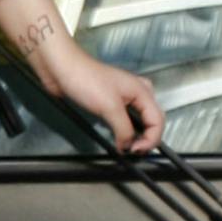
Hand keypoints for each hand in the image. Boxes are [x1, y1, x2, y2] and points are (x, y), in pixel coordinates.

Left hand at [33, 36, 163, 154]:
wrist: (63, 68)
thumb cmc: (85, 77)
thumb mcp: (109, 107)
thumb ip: (123, 129)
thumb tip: (128, 146)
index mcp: (142, 91)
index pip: (158, 121)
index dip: (151, 139)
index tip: (136, 151)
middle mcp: (137, 93)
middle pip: (152, 121)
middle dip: (146, 139)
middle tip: (133, 152)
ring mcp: (125, 97)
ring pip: (139, 122)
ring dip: (135, 136)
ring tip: (127, 147)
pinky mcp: (112, 102)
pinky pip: (125, 120)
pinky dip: (124, 131)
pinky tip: (118, 137)